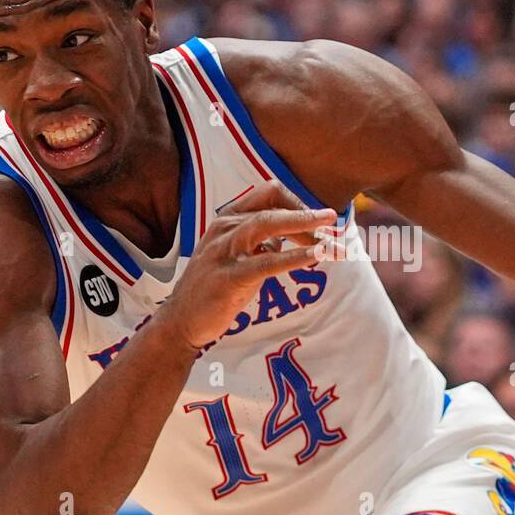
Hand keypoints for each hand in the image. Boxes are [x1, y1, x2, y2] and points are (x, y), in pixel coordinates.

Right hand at [157, 181, 338, 349]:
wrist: (181, 320)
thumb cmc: (213, 287)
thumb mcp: (236, 255)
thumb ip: (261, 241)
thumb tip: (291, 236)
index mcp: (227, 219)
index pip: (268, 194)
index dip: (298, 202)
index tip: (317, 221)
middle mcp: (224, 228)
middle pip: (272, 206)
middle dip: (306, 213)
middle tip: (333, 224)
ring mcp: (224, 251)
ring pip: (268, 225)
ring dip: (304, 226)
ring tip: (330, 234)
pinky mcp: (229, 277)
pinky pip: (266, 261)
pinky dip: (294, 256)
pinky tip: (316, 256)